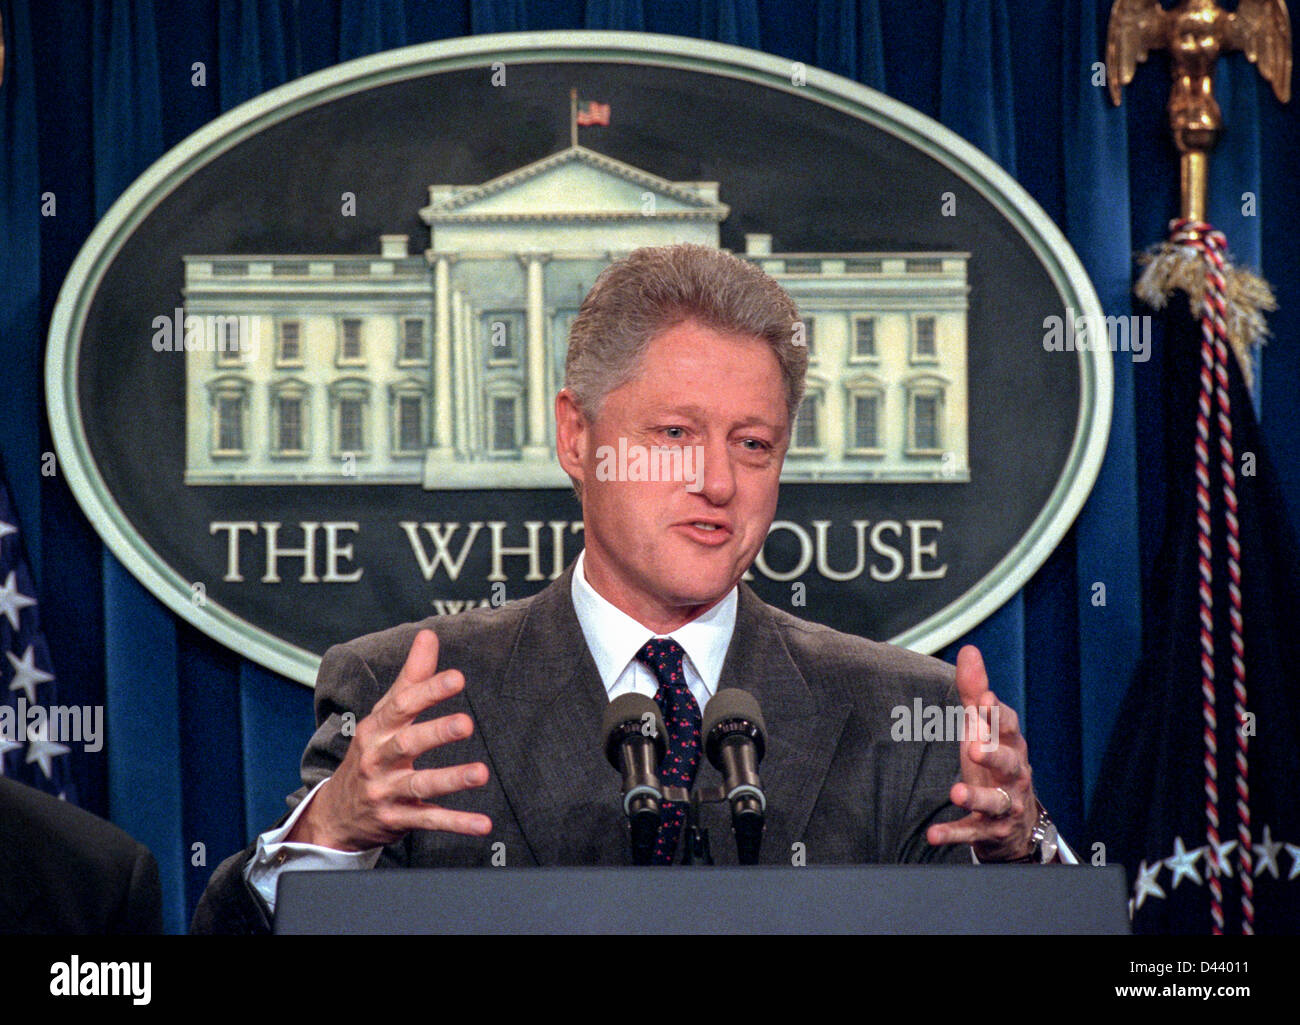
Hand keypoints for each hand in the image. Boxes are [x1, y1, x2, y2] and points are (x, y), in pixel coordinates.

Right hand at [287, 629, 492, 850]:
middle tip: (465, 723)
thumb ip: (411, 677)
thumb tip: (429, 636)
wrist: (336, 812)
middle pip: (407, 743)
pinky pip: (430, 820)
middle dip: (436, 733)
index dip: (429, 690)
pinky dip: (457, 824)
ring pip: (420, 785)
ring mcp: (387, 791)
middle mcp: (379, 759)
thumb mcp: (385, 714)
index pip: (402, 705)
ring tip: (481, 773)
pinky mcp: (398, 819)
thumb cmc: (370, 753)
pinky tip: (483, 823)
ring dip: (451, 779)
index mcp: (377, 729)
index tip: (457, 678)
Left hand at [925, 645, 1037, 860]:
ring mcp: (1005, 805)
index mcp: (1010, 745)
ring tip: (956, 792)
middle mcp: (1013, 774)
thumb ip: (975, 692)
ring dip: (977, 796)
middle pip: (1010, 762)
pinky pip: (972, 833)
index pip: (1008, 726)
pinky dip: (954, 834)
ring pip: (996, 801)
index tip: (984, 699)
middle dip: (994, 753)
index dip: (997, 713)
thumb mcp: (985, 729)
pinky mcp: (990, 831)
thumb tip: (970, 650)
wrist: (1017, 823)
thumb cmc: (995, 763)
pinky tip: (932, 834)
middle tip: (974, 746)